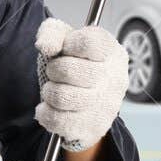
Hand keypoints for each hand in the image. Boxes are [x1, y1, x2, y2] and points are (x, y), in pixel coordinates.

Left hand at [34, 17, 129, 151]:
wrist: (87, 101)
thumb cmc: (76, 64)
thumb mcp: (66, 40)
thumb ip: (53, 33)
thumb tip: (46, 45)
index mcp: (111, 51)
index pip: (88, 43)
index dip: (68, 44)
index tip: (64, 49)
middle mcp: (114, 78)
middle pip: (68, 70)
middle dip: (53, 70)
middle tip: (56, 72)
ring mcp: (106, 105)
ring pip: (61, 97)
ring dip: (49, 92)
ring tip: (53, 90)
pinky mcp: (94, 127)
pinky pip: (58, 121)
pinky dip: (45, 113)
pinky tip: (49, 108)